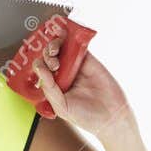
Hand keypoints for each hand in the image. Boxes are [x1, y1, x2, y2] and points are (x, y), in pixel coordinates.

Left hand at [31, 20, 130, 137]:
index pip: (41, 70)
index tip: (47, 70)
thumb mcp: (62, 107)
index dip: (40, 65)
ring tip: (57, 51)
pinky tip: (66, 34)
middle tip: (54, 63)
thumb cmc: (86, 116)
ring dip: (55, 45)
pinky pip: (77, 44)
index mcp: (53, 87)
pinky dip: (71, 37)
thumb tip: (40, 69)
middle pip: (48, 56)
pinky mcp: (88, 59)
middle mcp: (62, 74)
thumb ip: (49, 89)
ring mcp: (75, 65)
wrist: (111, 115)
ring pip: (60, 48)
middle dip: (47, 55)